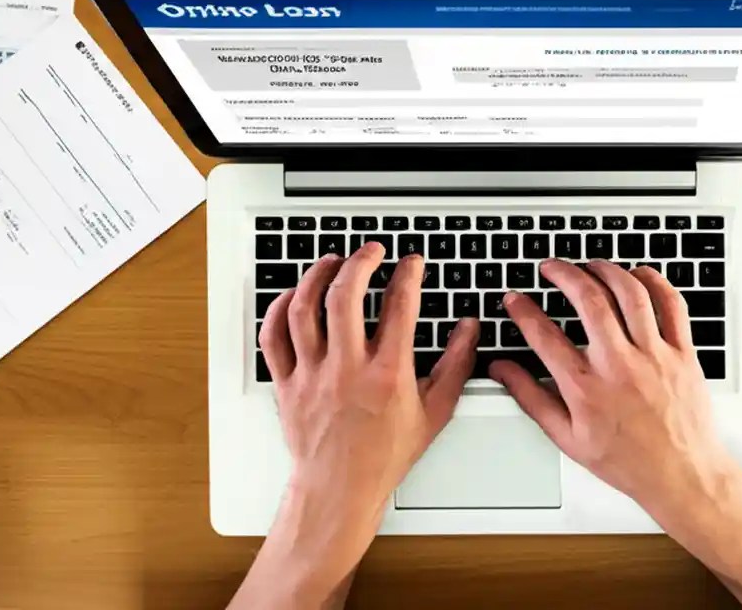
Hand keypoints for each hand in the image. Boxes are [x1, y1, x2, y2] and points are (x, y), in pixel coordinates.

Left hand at [259, 243, 478, 531]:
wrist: (340, 491)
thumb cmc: (385, 457)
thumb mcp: (435, 412)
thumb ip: (456, 365)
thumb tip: (468, 328)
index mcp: (387, 375)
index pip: (399, 306)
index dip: (408, 274)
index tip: (411, 263)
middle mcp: (347, 371)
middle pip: (345, 297)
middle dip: (360, 262)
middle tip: (370, 251)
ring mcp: (312, 376)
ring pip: (304, 309)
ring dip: (318, 276)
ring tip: (332, 262)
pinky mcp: (287, 385)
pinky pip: (273, 336)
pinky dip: (281, 308)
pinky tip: (295, 294)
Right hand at [489, 259, 739, 523]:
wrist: (682, 475)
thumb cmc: (628, 461)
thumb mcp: (567, 438)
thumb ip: (531, 398)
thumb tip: (503, 371)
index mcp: (586, 388)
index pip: (544, 335)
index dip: (523, 310)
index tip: (515, 299)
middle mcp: (619, 366)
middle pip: (588, 300)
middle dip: (563, 274)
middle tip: (551, 267)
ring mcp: (654, 356)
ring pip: (630, 294)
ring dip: (606, 270)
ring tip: (590, 265)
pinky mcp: (683, 354)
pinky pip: (671, 305)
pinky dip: (654, 282)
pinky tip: (638, 275)